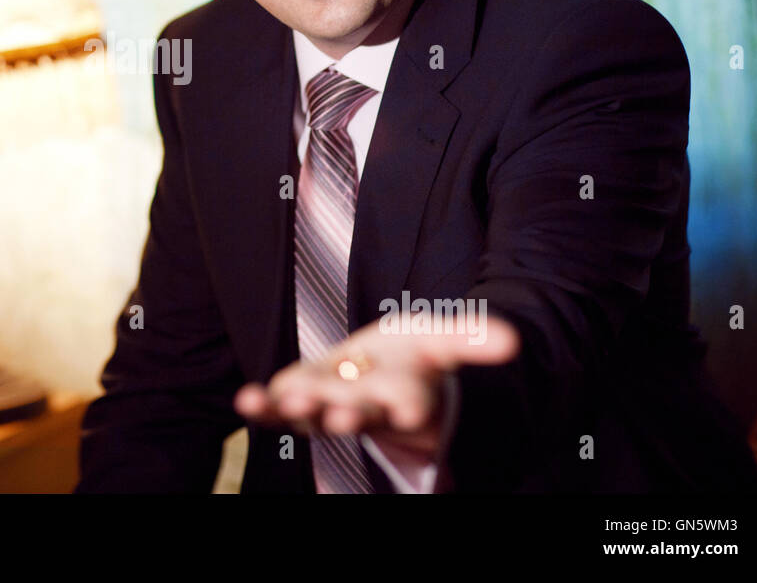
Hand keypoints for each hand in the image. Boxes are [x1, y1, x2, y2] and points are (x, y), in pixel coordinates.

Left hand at [233, 314, 519, 457]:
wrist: (378, 369)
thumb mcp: (442, 342)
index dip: (409, 403)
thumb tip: (512, 340)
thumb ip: (471, 340)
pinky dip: (262, 407)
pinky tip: (245, 400)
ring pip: (316, 414)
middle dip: (351, 413)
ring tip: (287, 403)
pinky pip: (279, 408)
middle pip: (361, 412)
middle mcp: (368, 407)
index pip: (411, 401)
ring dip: (302, 409)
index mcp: (406, 394)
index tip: (410, 408)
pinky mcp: (300, 400)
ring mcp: (331, 407)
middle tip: (342, 415)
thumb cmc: (413, 359)